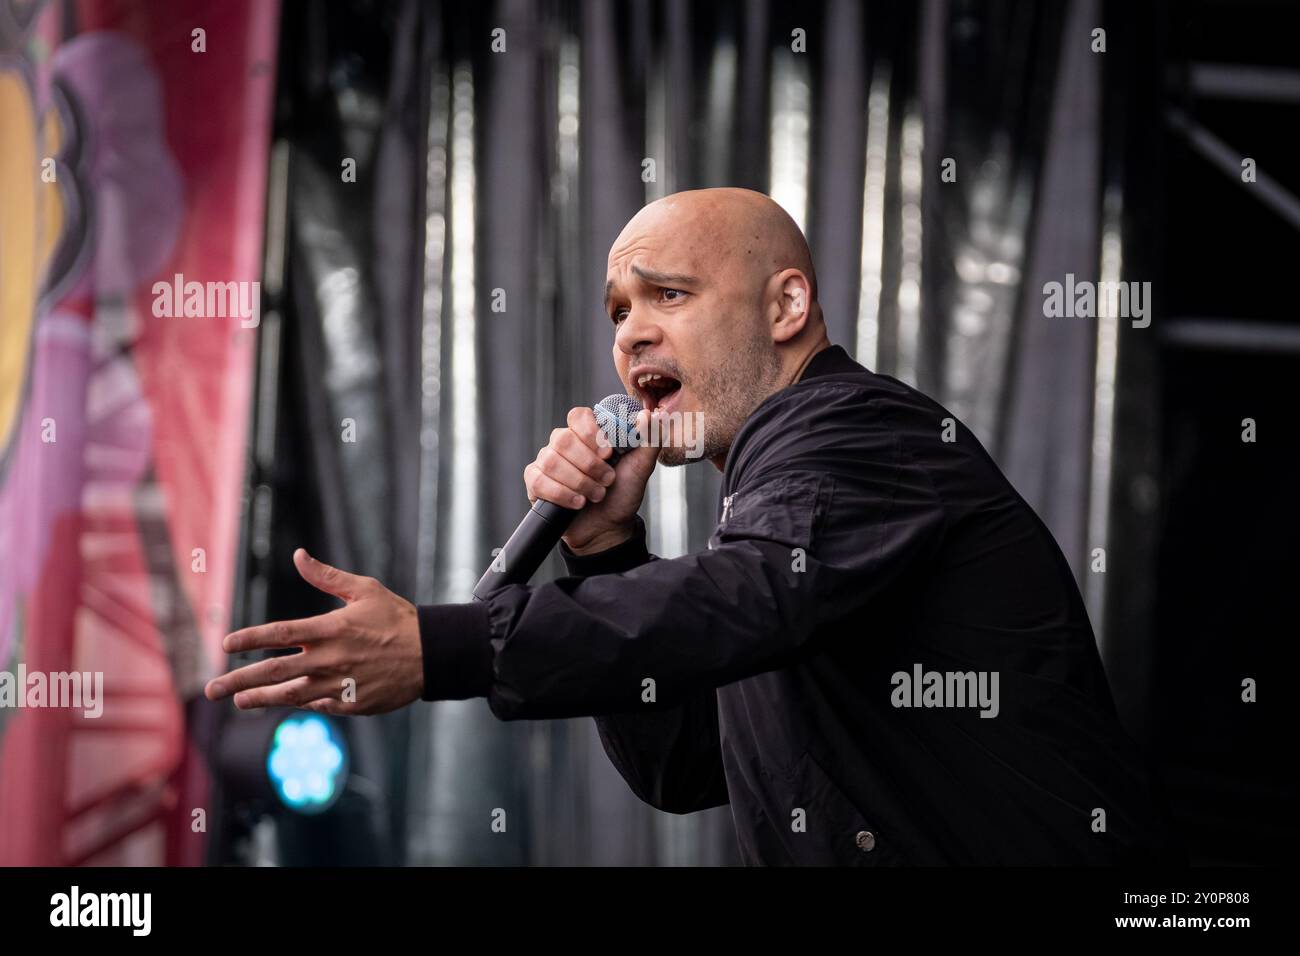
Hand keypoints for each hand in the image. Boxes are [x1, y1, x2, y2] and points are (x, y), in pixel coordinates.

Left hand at [203, 549, 423, 715]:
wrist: (431, 654)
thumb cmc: (397, 618)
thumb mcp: (364, 590)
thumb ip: (326, 577)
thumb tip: (298, 556)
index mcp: (329, 629)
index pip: (278, 633)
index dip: (249, 639)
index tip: (226, 644)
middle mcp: (328, 659)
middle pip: (272, 672)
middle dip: (238, 681)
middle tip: (212, 688)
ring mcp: (338, 685)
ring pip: (289, 695)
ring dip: (259, 699)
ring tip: (238, 701)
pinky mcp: (351, 703)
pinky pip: (318, 706)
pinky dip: (300, 704)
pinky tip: (285, 703)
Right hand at [524, 405, 657, 553]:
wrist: (608, 527)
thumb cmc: (622, 493)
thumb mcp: (641, 467)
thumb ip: (649, 439)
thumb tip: (649, 415)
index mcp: (587, 434)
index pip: (578, 416)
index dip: (591, 432)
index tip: (608, 452)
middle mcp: (563, 443)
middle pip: (564, 439)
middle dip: (590, 465)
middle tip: (607, 480)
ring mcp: (547, 462)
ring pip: (552, 461)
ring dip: (579, 482)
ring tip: (596, 495)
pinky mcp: (536, 482)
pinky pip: (539, 481)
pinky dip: (562, 494)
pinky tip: (578, 503)